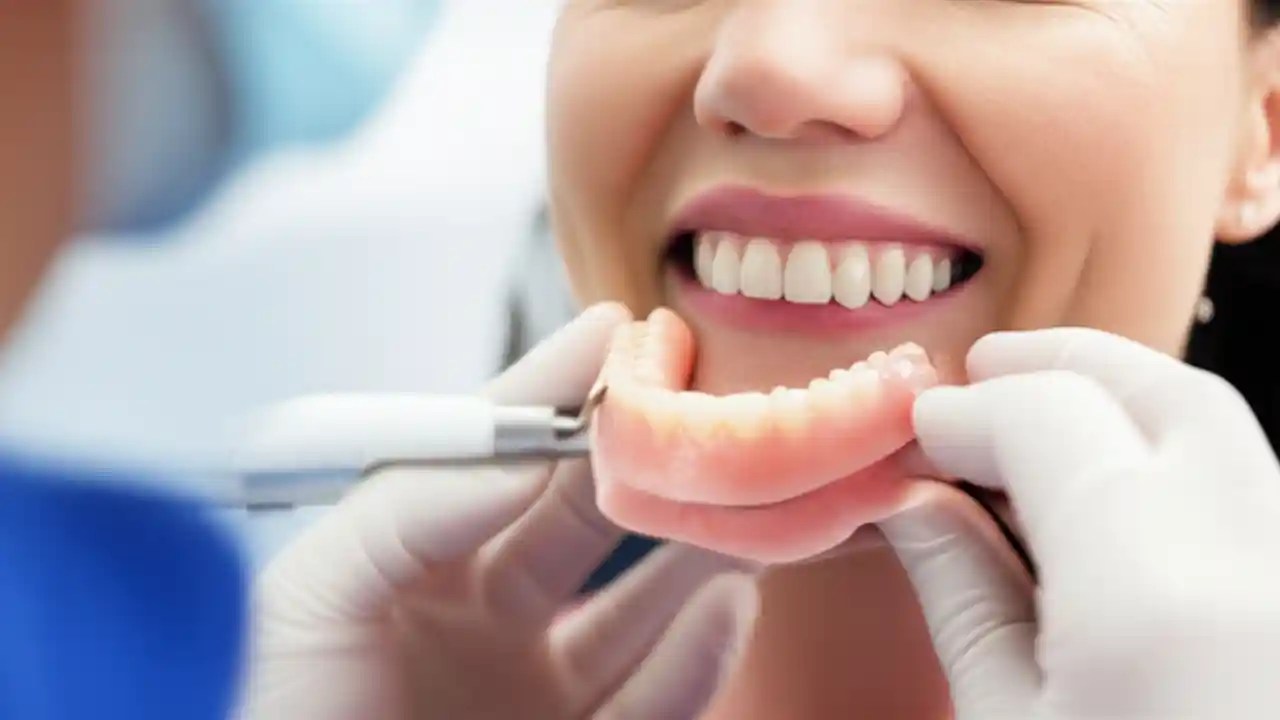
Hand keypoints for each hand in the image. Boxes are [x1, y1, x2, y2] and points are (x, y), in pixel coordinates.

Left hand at [236, 303, 758, 719]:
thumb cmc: (266, 712)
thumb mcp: (312, 595)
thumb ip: (408, 509)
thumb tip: (517, 455)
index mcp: (411, 558)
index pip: (498, 457)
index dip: (555, 395)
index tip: (616, 334)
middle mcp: (478, 614)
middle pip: (582, 520)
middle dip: (642, 461)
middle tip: (702, 406)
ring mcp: (529, 686)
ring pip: (638, 608)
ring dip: (696, 552)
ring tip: (741, 499)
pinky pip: (649, 705)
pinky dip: (696, 657)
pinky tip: (725, 605)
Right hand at [878, 327, 1279, 718]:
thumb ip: (965, 602)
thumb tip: (917, 505)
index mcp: (1154, 598)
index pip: (1053, 420)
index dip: (968, 410)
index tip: (915, 430)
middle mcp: (1261, 573)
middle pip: (1175, 399)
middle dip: (1071, 365)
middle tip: (987, 372)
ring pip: (1226, 444)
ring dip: (1129, 414)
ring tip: (1037, 445)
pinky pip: (1251, 505)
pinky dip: (1174, 476)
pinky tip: (1108, 515)